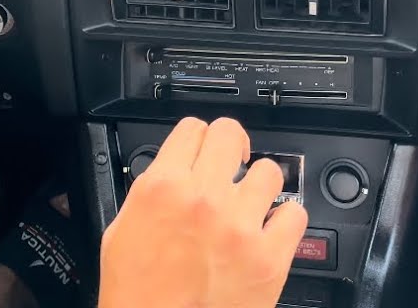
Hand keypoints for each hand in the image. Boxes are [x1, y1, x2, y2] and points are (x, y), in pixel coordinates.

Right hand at [98, 117, 308, 307]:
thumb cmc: (136, 295)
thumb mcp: (122, 229)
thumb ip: (152, 191)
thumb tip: (173, 172)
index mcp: (162, 188)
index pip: (192, 128)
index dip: (198, 138)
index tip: (204, 148)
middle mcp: (203, 199)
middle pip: (231, 134)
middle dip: (230, 148)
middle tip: (231, 164)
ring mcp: (240, 227)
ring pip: (269, 171)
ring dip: (259, 186)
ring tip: (250, 205)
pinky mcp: (269, 258)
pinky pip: (295, 215)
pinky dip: (285, 221)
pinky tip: (270, 230)